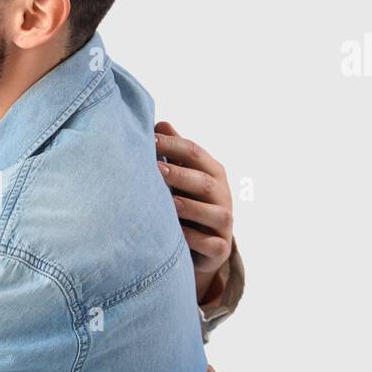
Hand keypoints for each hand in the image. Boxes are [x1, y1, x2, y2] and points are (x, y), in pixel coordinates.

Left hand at [154, 121, 233, 300]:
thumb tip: (160, 123)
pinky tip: (177, 235)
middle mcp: (223, 194)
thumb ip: (173, 152)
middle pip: (203, 181)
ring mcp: (224, 222)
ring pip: (213, 213)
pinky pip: (211, 244)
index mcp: (212, 171)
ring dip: (189, 207)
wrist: (202, 247)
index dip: (171, 144)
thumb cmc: (186, 202)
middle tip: (154, 168)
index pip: (194, 152)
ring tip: (167, 202)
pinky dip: (195, 239)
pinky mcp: (221, 249)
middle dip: (179, 174)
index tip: (146, 140)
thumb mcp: (181, 176)